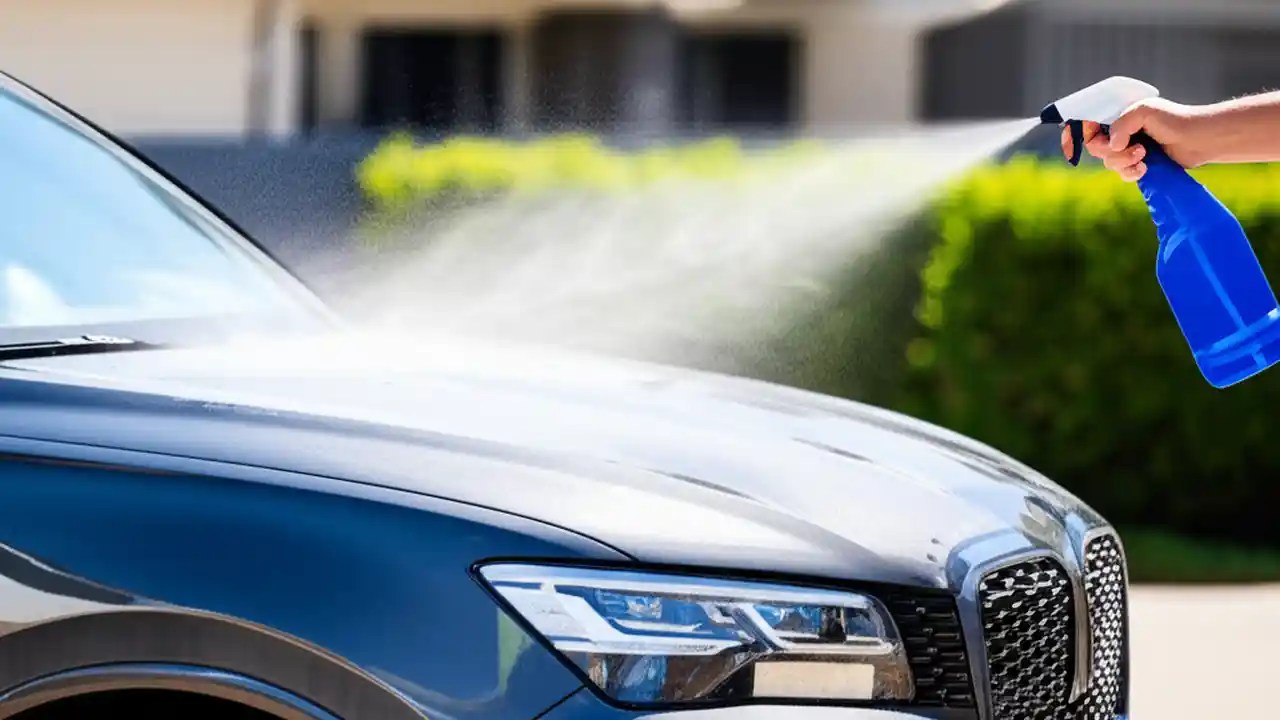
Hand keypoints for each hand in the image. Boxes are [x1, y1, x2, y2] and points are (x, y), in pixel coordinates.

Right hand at [1061, 98, 1208, 181]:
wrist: (1199, 139)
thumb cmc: (1175, 119)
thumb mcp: (1144, 112)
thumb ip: (1121, 125)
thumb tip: (1112, 145)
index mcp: (1117, 115)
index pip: (1086, 123)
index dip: (1075, 135)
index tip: (1072, 146)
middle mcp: (1119, 131)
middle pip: (1095, 147)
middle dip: (1111, 151)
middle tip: (1134, 148)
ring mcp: (1127, 148)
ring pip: (1108, 162)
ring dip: (1124, 162)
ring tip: (1144, 156)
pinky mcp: (1137, 164)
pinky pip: (1121, 174)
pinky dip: (1130, 173)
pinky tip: (1145, 168)